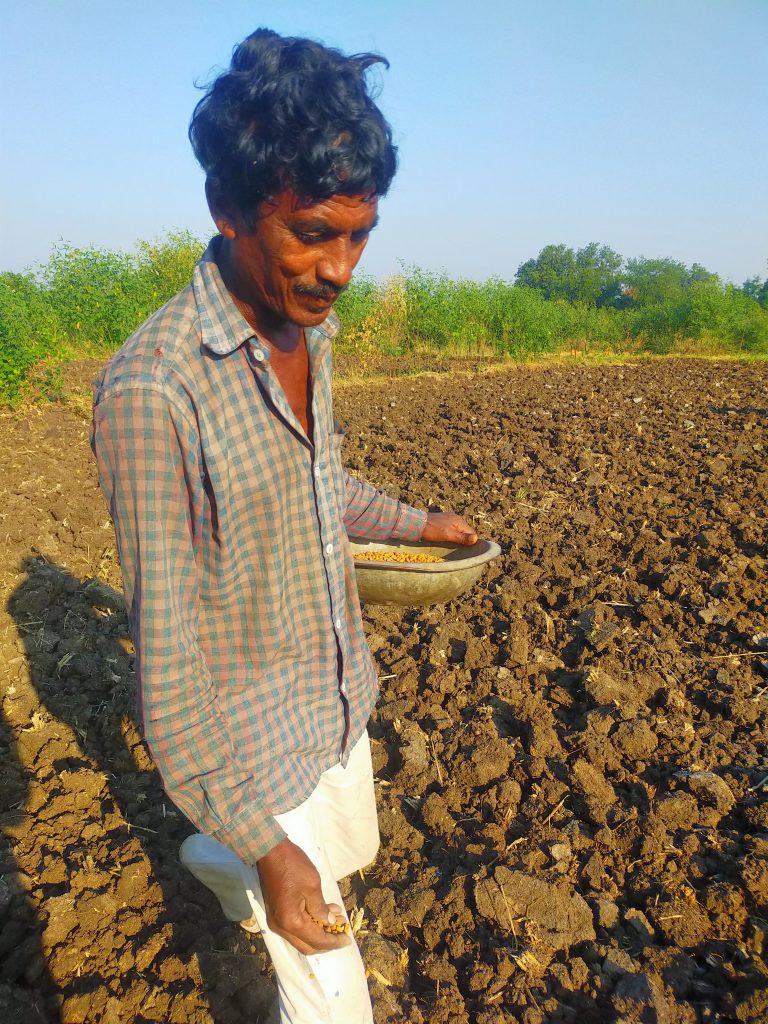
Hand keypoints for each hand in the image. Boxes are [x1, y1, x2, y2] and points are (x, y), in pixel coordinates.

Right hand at [257, 838, 349, 954]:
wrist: (269, 851)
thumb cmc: (293, 866)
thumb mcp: (312, 885)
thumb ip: (321, 908)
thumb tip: (330, 922)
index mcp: (291, 921)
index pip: (316, 941)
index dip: (334, 942)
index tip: (348, 938)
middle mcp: (281, 927)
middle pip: (307, 945)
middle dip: (327, 942)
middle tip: (343, 932)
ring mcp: (276, 922)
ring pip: (300, 938)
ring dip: (318, 933)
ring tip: (337, 920)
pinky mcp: (275, 914)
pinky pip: (294, 928)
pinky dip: (309, 925)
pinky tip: (323, 913)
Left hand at [421, 511, 477, 545]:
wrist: (416, 523)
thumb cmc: (432, 530)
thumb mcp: (448, 535)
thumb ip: (462, 537)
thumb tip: (476, 539)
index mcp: (459, 521)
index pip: (471, 533)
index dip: (469, 542)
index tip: (462, 549)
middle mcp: (456, 518)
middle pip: (465, 532)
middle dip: (462, 540)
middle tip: (454, 548)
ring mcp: (449, 518)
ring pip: (458, 531)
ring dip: (455, 538)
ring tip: (448, 544)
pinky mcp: (443, 520)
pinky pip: (451, 529)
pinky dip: (450, 534)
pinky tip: (444, 539)